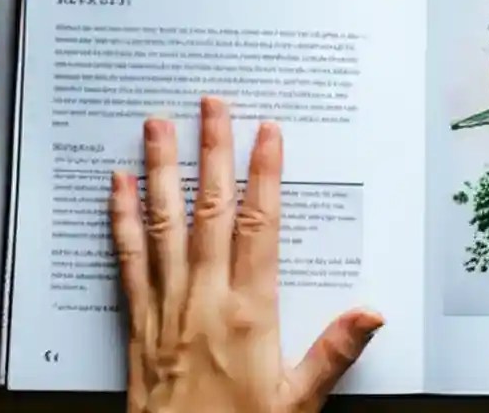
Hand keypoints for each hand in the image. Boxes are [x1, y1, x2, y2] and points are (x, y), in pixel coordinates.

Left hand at [108, 97, 383, 412]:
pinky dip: (121, 219)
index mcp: (249, 312)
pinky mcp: (138, 322)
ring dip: (162, 171)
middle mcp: (204, 299)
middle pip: (210, 211)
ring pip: (164, 224)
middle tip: (213, 106)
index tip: (267, 133)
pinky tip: (116, 186)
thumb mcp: (298, 402)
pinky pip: (127, 260)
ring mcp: (166, 307)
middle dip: (213, 153)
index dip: (265, 175)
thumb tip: (372, 313)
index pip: (260, 227)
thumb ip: (334, 353)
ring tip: (159, 125)